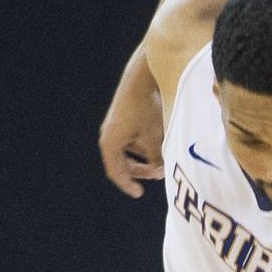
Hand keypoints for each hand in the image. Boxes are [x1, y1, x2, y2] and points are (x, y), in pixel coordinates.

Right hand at [99, 78, 164, 197]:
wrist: (142, 77)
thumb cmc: (146, 108)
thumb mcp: (153, 137)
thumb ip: (156, 158)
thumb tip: (159, 172)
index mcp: (110, 142)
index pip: (115, 172)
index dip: (127, 185)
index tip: (139, 193)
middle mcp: (110, 135)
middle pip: (122, 162)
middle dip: (140, 171)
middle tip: (156, 176)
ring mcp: (116, 126)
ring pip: (130, 151)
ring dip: (145, 158)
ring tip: (161, 161)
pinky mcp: (125, 118)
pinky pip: (133, 139)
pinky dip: (145, 145)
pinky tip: (160, 145)